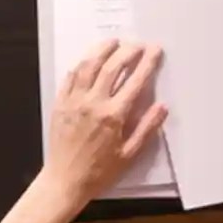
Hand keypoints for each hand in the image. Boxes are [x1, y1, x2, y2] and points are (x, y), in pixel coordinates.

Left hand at [40, 39, 167, 212]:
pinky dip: (80, 64)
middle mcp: (93, 103)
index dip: (147, 63)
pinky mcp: (60, 103)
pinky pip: (70, 77)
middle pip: (112, 67)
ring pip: (88, 66)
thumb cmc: (98, 172)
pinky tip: (87, 60)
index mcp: (113, 116)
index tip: (155, 51)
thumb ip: (146, 128)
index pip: (134, 81)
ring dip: (102, 50)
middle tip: (137, 44)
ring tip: (113, 42)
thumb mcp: (129, 154)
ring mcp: (74, 101)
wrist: (64, 181)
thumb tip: (162, 107)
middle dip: (127, 51)